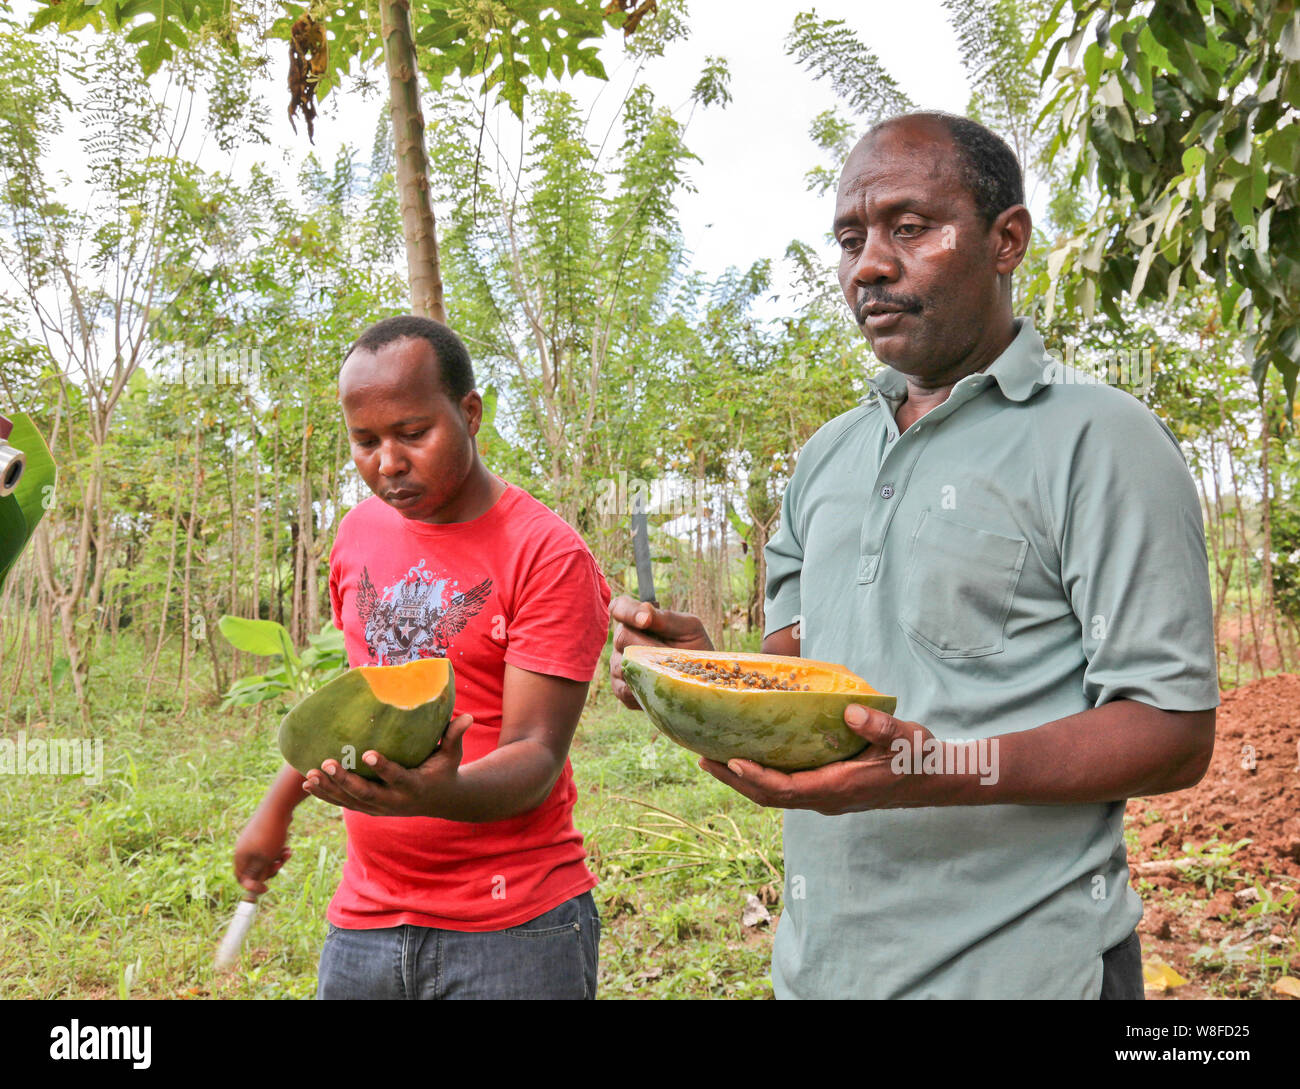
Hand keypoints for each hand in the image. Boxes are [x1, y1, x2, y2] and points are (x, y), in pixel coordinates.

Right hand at [234, 812, 291, 896]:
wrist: (278, 807)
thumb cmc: (270, 835)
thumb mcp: (265, 859)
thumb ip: (258, 874)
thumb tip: (253, 888)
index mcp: (240, 856)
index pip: (241, 879)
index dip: (253, 886)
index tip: (267, 889)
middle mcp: (244, 849)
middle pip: (255, 870)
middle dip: (269, 870)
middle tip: (280, 864)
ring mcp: (253, 841)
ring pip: (265, 860)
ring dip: (277, 860)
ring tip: (287, 853)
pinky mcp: (263, 835)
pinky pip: (270, 850)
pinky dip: (278, 851)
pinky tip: (287, 848)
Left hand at [302, 713, 472, 817]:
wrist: (440, 800)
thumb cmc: (444, 769)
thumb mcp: (451, 754)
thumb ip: (454, 735)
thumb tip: (468, 715)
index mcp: (415, 787)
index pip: (398, 778)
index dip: (383, 767)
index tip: (368, 753)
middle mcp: (395, 802)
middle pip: (367, 794)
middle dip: (346, 780)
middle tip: (329, 763)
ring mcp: (379, 808)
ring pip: (350, 801)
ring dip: (330, 789)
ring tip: (311, 773)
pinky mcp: (369, 809)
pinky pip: (344, 803)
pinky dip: (326, 795)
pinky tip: (308, 782)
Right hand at [609, 595, 712, 709]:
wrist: (702, 682)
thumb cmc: (696, 649)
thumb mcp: (689, 629)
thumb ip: (665, 618)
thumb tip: (644, 614)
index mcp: (638, 619)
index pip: (620, 606)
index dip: (627, 611)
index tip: (645, 621)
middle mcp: (623, 640)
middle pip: (621, 637)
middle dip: (647, 646)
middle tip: (671, 655)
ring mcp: (618, 664)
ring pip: (620, 665)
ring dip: (647, 669)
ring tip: (668, 673)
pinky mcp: (621, 689)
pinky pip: (624, 690)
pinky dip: (644, 689)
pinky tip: (659, 688)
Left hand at [699, 704, 947, 814]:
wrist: (932, 778)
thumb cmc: (916, 757)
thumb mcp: (903, 738)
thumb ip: (878, 726)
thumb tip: (850, 711)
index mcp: (837, 787)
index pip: (785, 789)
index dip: (755, 777)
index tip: (730, 760)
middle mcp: (825, 798)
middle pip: (768, 795)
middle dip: (734, 779)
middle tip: (702, 758)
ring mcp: (824, 797)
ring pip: (774, 794)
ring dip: (742, 779)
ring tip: (712, 757)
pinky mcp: (825, 789)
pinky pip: (784, 787)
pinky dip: (760, 775)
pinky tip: (747, 756)